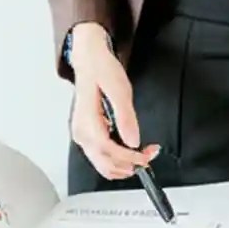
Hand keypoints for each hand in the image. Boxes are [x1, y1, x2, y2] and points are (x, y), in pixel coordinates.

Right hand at [68, 23, 158, 179]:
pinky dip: (115, 160)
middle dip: (127, 165)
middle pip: (102, 161)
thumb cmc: (102, 71)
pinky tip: (128, 155)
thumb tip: (133, 140)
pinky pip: (99, 156)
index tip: (144, 156)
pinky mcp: (86, 134)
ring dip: (121, 166)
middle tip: (147, 160)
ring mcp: (82, 134)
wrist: (90, 60)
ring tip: (141, 158)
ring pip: (100, 163)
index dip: (127, 156)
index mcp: (87, 120)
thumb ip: (126, 117)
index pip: (107, 149)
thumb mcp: (119, 90)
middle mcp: (81, 131)